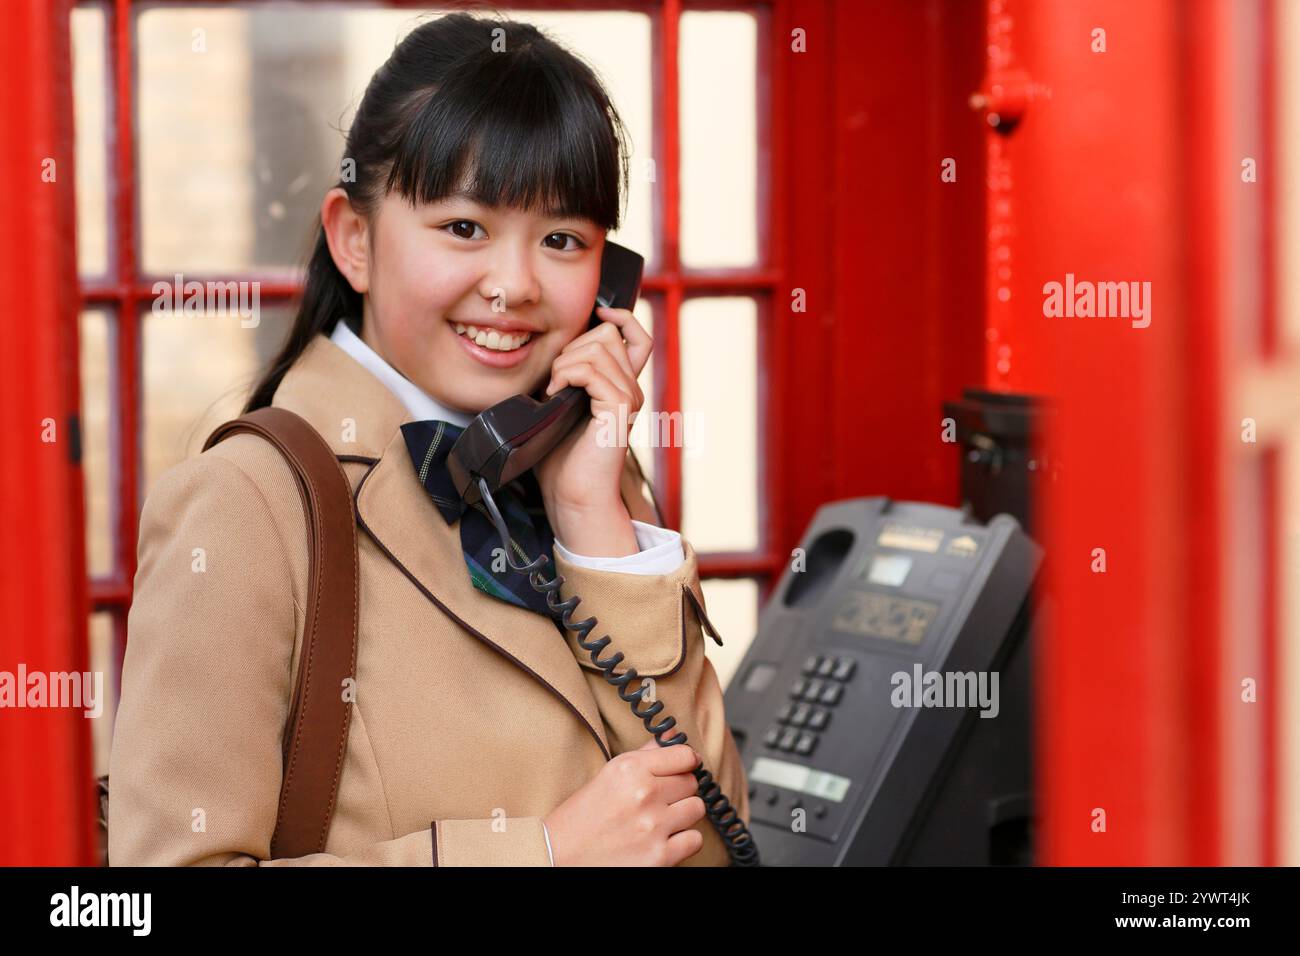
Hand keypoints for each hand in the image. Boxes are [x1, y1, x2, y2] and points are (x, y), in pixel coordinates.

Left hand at [533, 306, 651, 553]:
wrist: (572, 495)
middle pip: (609, 334)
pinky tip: (555, 393)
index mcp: (622, 386)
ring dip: (566, 362)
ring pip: (599, 348)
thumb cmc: (561, 456)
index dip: (619, 318)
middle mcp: (632, 389)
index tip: (594, 319)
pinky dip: (567, 374)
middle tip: (554, 378)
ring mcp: (628, 399)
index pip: (638, 336)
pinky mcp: (619, 410)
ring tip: (553, 388)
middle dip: (572, 346)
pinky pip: (593, 370)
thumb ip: (568, 375)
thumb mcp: (562, 404)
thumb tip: (552, 345)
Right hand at [543, 739, 706, 865]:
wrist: (559, 856)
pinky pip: (695, 840)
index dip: (686, 762)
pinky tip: (663, 840)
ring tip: (660, 820)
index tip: (683, 768)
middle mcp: (643, 794)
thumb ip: (646, 754)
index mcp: (629, 768)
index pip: (684, 756)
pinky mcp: (660, 856)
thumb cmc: (581, 815)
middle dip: (679, 790)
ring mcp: (653, 826)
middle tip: (659, 799)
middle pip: (691, 782)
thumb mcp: (609, 774)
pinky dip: (683, 841)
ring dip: (683, 815)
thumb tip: (675, 735)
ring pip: (696, 808)